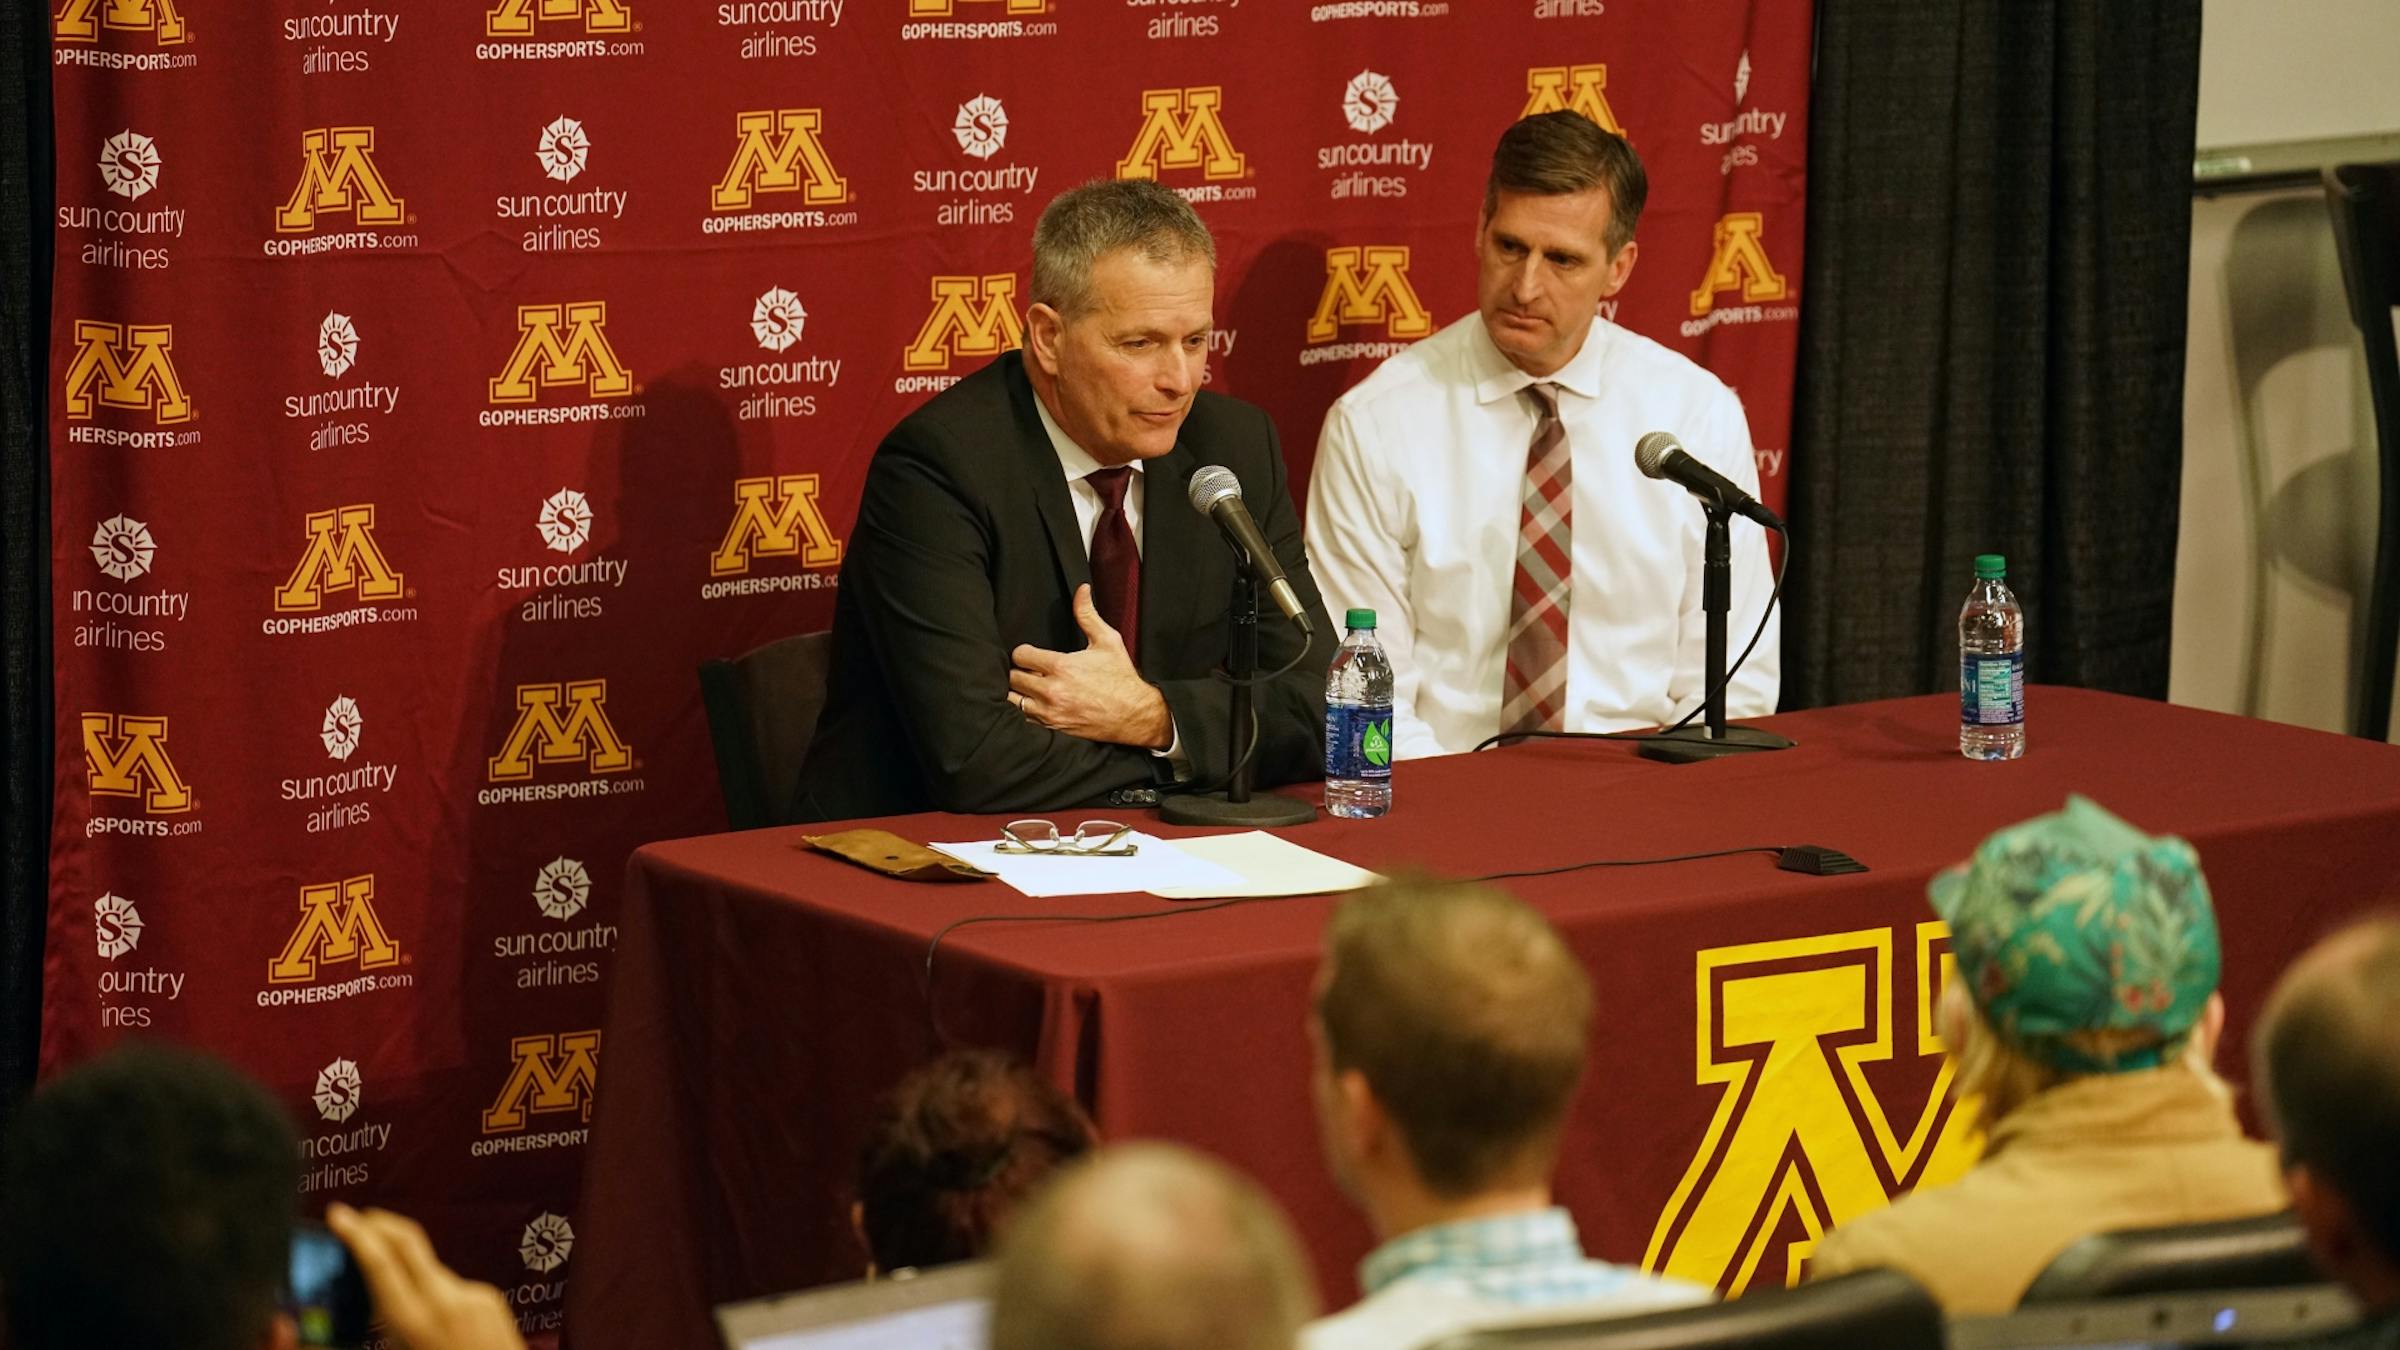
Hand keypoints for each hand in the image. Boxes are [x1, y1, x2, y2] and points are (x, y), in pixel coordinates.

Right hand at [325, 1203, 527, 1349]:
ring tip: (395, 1307)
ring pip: (428, 1272)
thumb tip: (368, 1306)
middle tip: (356, 1218)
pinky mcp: (490, 1298)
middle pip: (408, 1243)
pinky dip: (434, 1297)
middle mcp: (445, 1301)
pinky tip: (435, 1327)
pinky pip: (452, 1290)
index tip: (338, 1213)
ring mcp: (473, 1295)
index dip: (357, 1234)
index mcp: (414, 1323)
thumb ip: (382, 1329)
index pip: (381, 1264)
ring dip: (408, 1274)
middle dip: (380, 1224)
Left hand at [1009, 585, 1172, 748]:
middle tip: (1030, 670)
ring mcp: (1050, 713)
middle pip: (1012, 678)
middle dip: (1019, 671)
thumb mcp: (1107, 641)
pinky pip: (1024, 719)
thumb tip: (1082, 591)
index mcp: (1061, 667)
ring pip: (1013, 700)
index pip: (1020, 656)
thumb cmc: (1121, 678)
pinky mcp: (1053, 728)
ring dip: (1019, 691)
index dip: (1024, 652)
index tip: (1031, 654)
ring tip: (1030, 686)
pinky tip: (1037, 703)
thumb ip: (1088, 615)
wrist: (1134, 714)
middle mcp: (1052, 691)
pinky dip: (1027, 710)